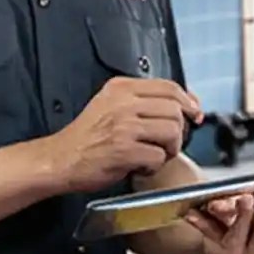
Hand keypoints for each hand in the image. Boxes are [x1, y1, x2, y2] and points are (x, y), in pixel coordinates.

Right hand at [43, 77, 202, 193]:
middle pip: (175, 110)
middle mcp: (123, 103)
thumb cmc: (86, 137)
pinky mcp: (123, 150)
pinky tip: (140, 167)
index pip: (168, 86)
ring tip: (153, 155)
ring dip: (168, 149)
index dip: (187, 101)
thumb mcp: (110, 105)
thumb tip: (183, 104)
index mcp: (121, 88)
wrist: (59, 159)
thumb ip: (141, 101)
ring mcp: (124, 126)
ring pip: (171, 132)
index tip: (194, 113)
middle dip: (178, 131)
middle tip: (166, 144)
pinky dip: (154, 167)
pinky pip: (158, 157)